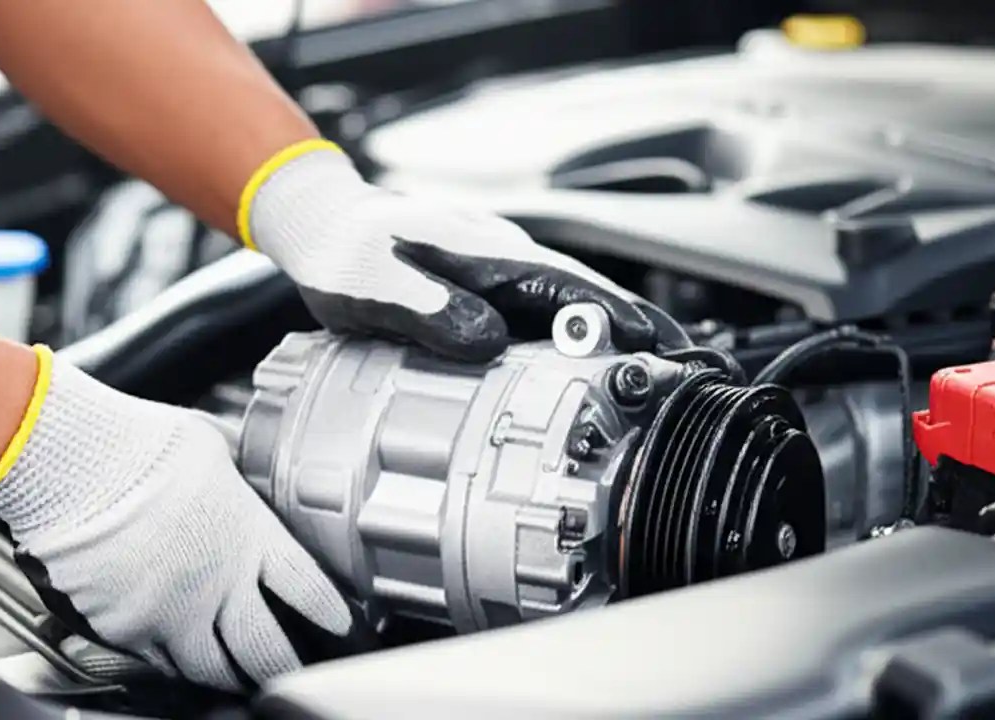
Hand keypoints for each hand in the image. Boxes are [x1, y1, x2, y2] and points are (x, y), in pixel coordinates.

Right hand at [0, 352, 357, 691]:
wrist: (75, 464)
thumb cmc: (138, 443)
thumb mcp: (211, 444)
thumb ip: (236, 469)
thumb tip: (245, 460)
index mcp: (249, 536)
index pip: (308, 589)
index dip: (329, 611)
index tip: (338, 622)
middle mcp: (218, 585)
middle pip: (268, 651)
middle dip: (284, 666)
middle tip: (292, 672)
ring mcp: (171, 613)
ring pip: (213, 670)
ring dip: (229, 676)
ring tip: (240, 679)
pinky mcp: (126, 629)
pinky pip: (157, 661)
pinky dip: (171, 664)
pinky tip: (178, 661)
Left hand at [245, 145, 689, 361]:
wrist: (320, 227)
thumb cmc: (344, 253)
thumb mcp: (375, 284)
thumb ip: (429, 309)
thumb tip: (488, 341)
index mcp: (486, 256)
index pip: (569, 287)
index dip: (615, 319)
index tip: (653, 348)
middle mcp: (501, 264)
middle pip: (582, 300)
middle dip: (630, 332)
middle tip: (674, 376)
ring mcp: (494, 278)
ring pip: (563, 312)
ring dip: (604, 342)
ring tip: (644, 382)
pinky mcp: (480, 294)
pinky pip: (534, 320)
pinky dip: (565, 344)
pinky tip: (575, 374)